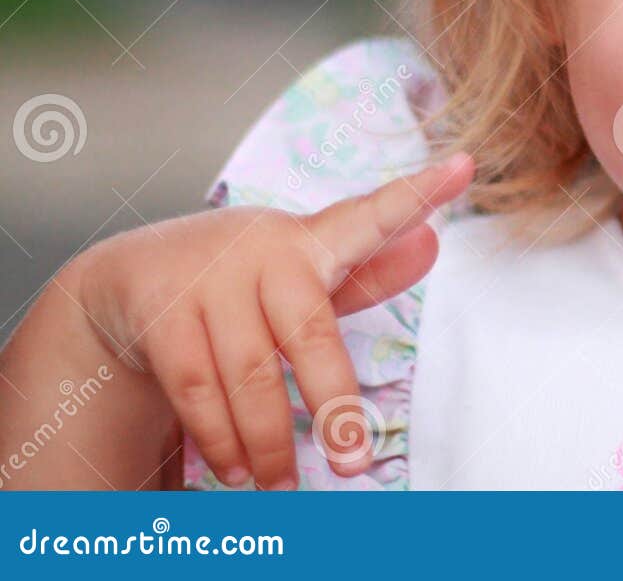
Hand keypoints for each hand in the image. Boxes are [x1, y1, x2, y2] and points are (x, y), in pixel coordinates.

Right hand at [72, 153, 473, 489]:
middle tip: (355, 464)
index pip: (372, 215)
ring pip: (250, 375)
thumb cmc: (246, 279)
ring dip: (268, 441)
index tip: (464, 165)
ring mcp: (210, 278)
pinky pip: (198, 388)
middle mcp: (265, 251)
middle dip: (336, 405)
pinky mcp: (161, 311)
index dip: (418, 194)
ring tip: (282, 485)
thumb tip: (433, 245)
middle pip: (312, 334)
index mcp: (313, 239)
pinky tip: (236, 467)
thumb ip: (370, 269)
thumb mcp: (306, 271)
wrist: (129, 274)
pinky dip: (220, 436)